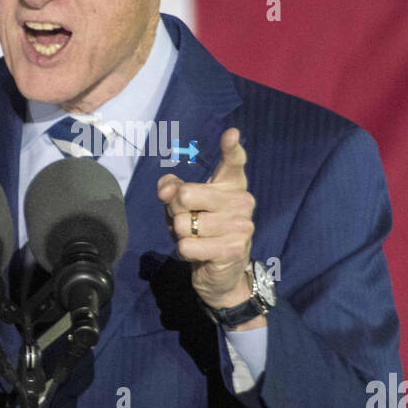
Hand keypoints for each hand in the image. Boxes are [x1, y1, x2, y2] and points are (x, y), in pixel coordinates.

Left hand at [157, 128, 263, 328]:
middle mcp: (242, 202)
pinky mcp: (232, 249)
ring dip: (180, 234)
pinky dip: (184, 251)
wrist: (221, 272)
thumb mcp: (183, 206)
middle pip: (186, 195)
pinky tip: (198, 254)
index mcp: (232, 186)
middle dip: (174, 211)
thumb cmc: (202, 231)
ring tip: (195, 239)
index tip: (231, 134)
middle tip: (187, 221)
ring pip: (184, 224)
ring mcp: (240, 226)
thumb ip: (172, 189)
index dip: (231, 148)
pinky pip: (187, 245)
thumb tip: (166, 190)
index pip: (234, 162)